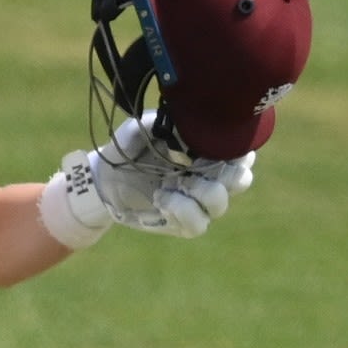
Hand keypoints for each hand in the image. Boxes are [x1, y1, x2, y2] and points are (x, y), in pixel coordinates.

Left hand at [86, 113, 254, 238]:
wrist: (106, 177)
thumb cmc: (130, 148)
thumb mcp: (142, 127)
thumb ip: (165, 122)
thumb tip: (185, 122)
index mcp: (208, 153)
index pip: (242, 152)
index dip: (239, 149)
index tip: (218, 142)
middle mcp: (210, 178)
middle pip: (241, 179)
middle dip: (227, 172)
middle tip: (199, 164)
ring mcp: (198, 203)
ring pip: (220, 203)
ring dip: (202, 192)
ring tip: (178, 182)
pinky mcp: (183, 223)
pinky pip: (198, 224)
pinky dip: (183, 210)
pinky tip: (162, 198)